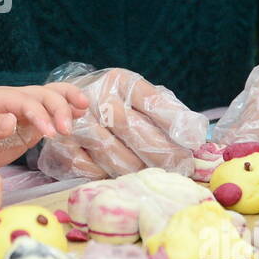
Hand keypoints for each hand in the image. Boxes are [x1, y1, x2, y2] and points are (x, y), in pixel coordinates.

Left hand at [0, 83, 88, 168]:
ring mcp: (25, 112)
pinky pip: (51, 115)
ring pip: (52, 97)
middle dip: (59, 109)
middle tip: (66, 131)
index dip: (41, 115)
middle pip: (44, 95)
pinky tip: (80, 115)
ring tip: (83, 110)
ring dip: (68, 102)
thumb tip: (11, 121)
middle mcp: (16, 100)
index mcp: (1, 97)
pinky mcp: (31, 127)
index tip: (50, 134)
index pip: (27, 101)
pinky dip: (67, 112)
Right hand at [37, 68, 209, 178]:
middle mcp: (96, 96)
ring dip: (137, 168)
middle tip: (180, 168)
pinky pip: (90, 167)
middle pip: (132, 128)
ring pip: (111, 152)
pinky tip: (122, 177)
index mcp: (120, 81)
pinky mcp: (62, 143)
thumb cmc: (114, 104)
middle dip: (161, 153)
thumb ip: (167, 111)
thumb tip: (196, 134)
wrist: (62, 104)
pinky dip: (108, 175)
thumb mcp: (138, 97)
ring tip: (156, 176)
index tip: (193, 142)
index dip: (174, 122)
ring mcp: (76, 120)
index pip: (151, 101)